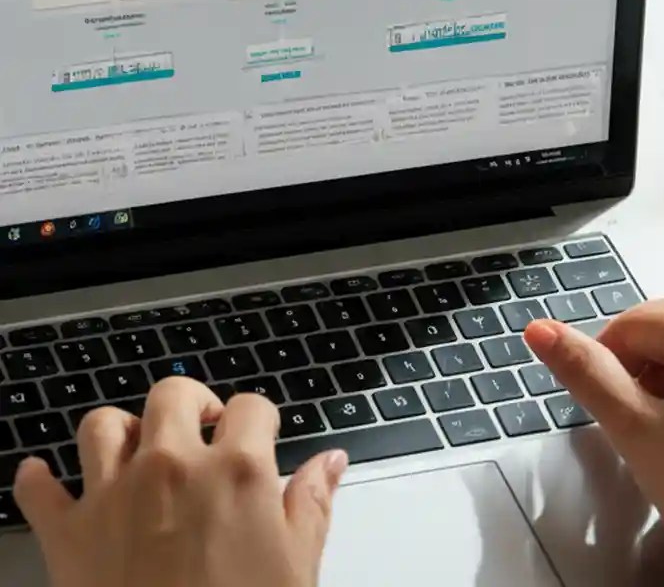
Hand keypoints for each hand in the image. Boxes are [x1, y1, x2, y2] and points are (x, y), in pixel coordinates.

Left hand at [14, 377, 347, 586]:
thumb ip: (312, 503)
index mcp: (237, 472)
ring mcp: (114, 495)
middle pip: (173, 395)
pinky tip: (51, 478)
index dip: (260, 417)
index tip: (260, 432)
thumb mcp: (297, 564)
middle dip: (193, 403)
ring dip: (122, 430)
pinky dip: (41, 478)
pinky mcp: (68, 532)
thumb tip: (329, 464)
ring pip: (103, 426)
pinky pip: (38, 487)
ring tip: (139, 448)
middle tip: (203, 426)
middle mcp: (172, 469)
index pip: (252, 406)